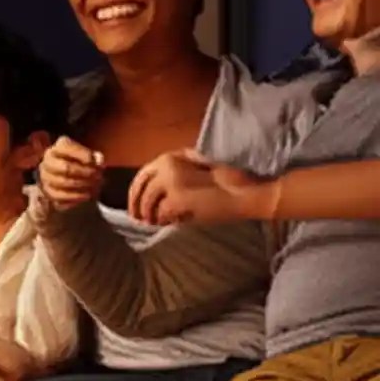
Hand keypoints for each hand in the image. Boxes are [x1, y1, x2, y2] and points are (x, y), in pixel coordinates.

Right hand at [38, 136, 103, 210]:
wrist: (64, 177)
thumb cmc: (79, 164)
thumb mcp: (87, 156)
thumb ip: (95, 157)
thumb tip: (99, 161)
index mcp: (58, 148)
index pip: (67, 148)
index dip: (83, 155)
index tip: (96, 162)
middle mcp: (48, 161)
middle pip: (65, 167)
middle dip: (84, 173)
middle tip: (98, 176)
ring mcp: (45, 176)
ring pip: (63, 182)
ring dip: (82, 185)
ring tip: (95, 187)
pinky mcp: (47, 191)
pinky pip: (60, 196)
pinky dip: (75, 197)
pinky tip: (86, 196)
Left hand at [128, 149, 272, 225]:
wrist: (246, 193)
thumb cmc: (227, 182)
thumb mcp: (199, 167)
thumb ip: (179, 170)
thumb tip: (155, 187)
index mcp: (172, 156)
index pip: (143, 173)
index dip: (135, 190)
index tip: (134, 204)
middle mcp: (168, 165)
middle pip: (141, 187)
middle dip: (136, 204)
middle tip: (137, 219)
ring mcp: (172, 180)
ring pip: (148, 200)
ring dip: (147, 213)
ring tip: (151, 223)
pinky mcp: (179, 196)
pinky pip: (161, 212)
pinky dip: (161, 219)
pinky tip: (165, 224)